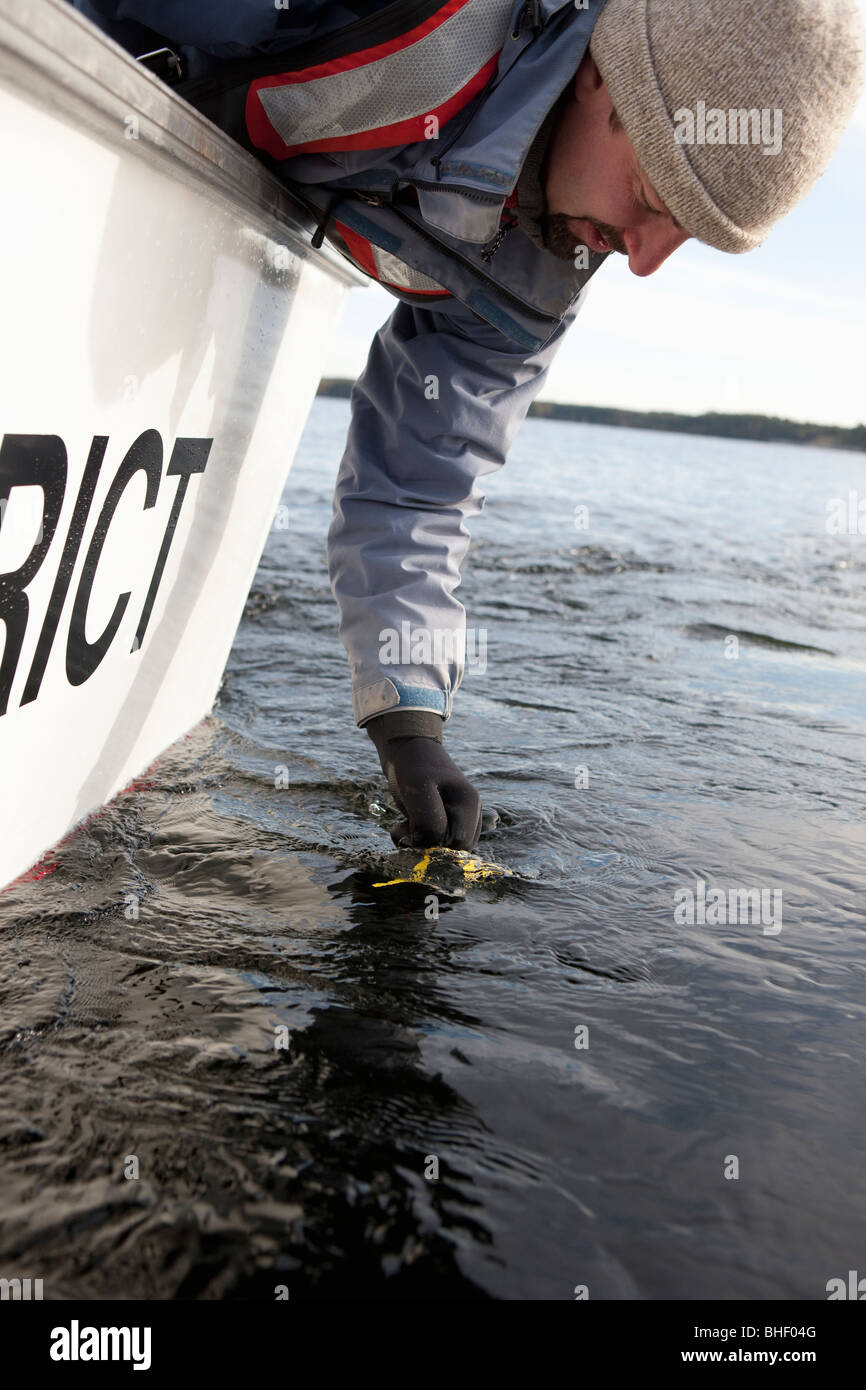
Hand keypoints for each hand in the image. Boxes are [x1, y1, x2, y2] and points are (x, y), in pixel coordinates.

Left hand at [366, 710, 481, 850]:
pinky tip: (404, 826)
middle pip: (453, 850)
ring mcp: (458, 819)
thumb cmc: (413, 766)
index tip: (410, 832)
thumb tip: (430, 850)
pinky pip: (434, 844)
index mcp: (469, 804)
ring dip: (418, 844)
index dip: (435, 846)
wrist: (405, 749)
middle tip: (403, 829)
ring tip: (403, 825)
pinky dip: (415, 840)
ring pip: (442, 849)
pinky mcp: (444, 822)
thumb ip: (428, 822)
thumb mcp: (418, 789)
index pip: (460, 844)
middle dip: (426, 846)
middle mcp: (469, 815)